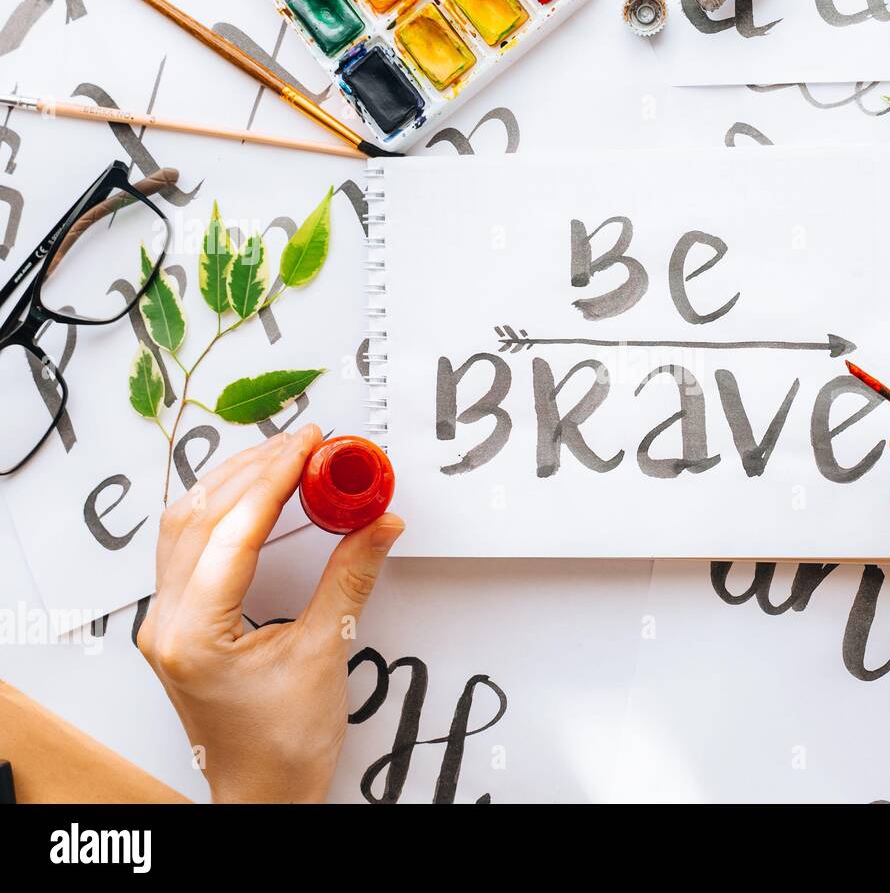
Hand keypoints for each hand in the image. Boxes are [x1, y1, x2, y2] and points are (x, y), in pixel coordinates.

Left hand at [137, 425, 404, 803]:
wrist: (264, 794)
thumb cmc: (284, 745)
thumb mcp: (327, 652)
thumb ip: (351, 578)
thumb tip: (377, 522)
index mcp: (194, 633)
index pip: (232, 531)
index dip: (274, 478)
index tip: (308, 446)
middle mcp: (166, 623)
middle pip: (199, 518)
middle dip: (255, 469)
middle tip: (306, 443)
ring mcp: (165, 622)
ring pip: (185, 527)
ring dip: (232, 484)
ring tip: (281, 456)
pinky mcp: (178, 623)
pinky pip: (187, 548)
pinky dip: (220, 512)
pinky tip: (250, 495)